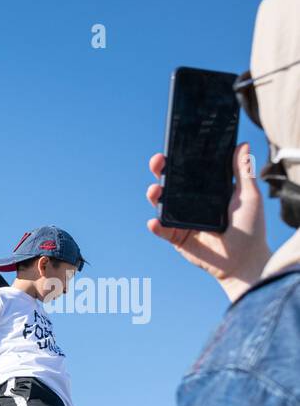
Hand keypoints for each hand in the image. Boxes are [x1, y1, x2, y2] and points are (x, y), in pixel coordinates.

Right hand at [146, 143, 270, 301]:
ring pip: (163, 205)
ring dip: (155, 196)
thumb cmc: (250, 228)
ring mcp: (182, 220)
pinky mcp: (176, 238)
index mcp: (208, 191)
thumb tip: (242, 145)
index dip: (179, 160)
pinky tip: (154, 221)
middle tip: (157, 162)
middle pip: (171, 184)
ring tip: (155, 190)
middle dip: (161, 172)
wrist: (244, 260)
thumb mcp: (249, 196)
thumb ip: (243, 171)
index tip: (173, 148)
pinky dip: (156, 226)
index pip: (189, 172)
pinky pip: (162, 230)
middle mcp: (192, 204)